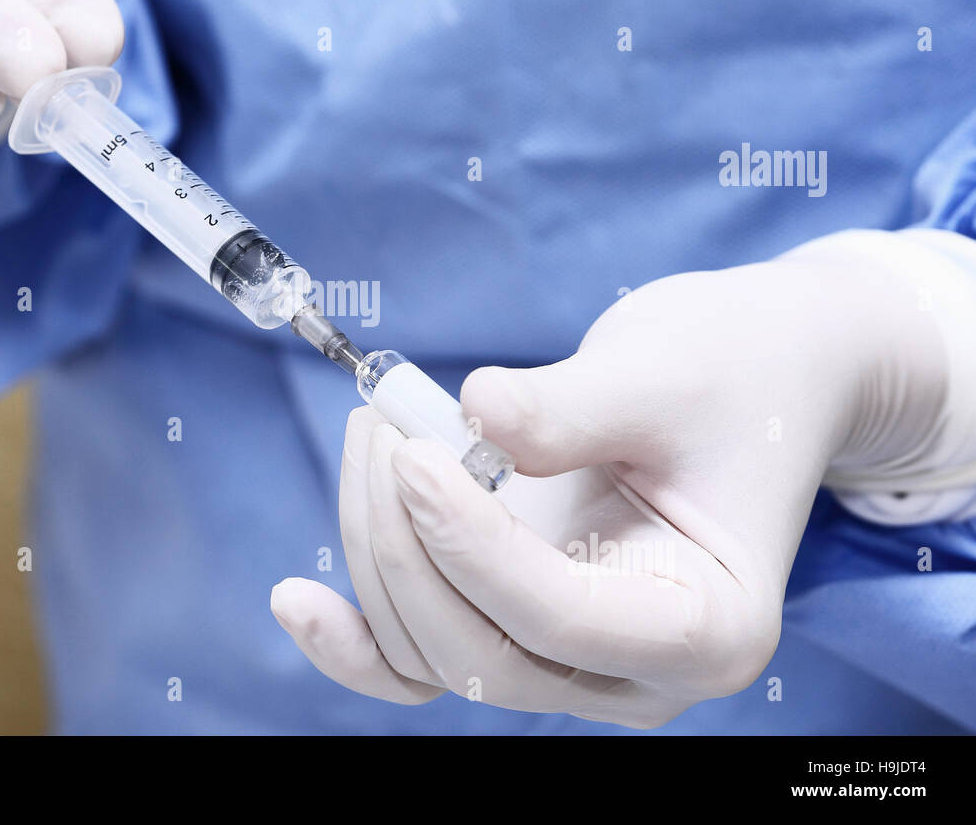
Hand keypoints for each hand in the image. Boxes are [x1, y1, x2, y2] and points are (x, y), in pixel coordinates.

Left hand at [272, 232, 951, 726]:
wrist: (747, 376)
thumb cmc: (731, 371)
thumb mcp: (667, 375)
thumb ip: (573, 407)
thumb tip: (475, 414)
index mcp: (708, 628)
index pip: (563, 617)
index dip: (471, 544)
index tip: (413, 455)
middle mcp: (635, 670)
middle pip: (482, 654)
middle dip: (406, 544)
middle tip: (383, 427)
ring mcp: (568, 658)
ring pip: (434, 654)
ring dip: (376, 551)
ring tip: (373, 433)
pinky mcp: (515, 623)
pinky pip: (422, 659)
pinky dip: (358, 635)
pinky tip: (295, 600)